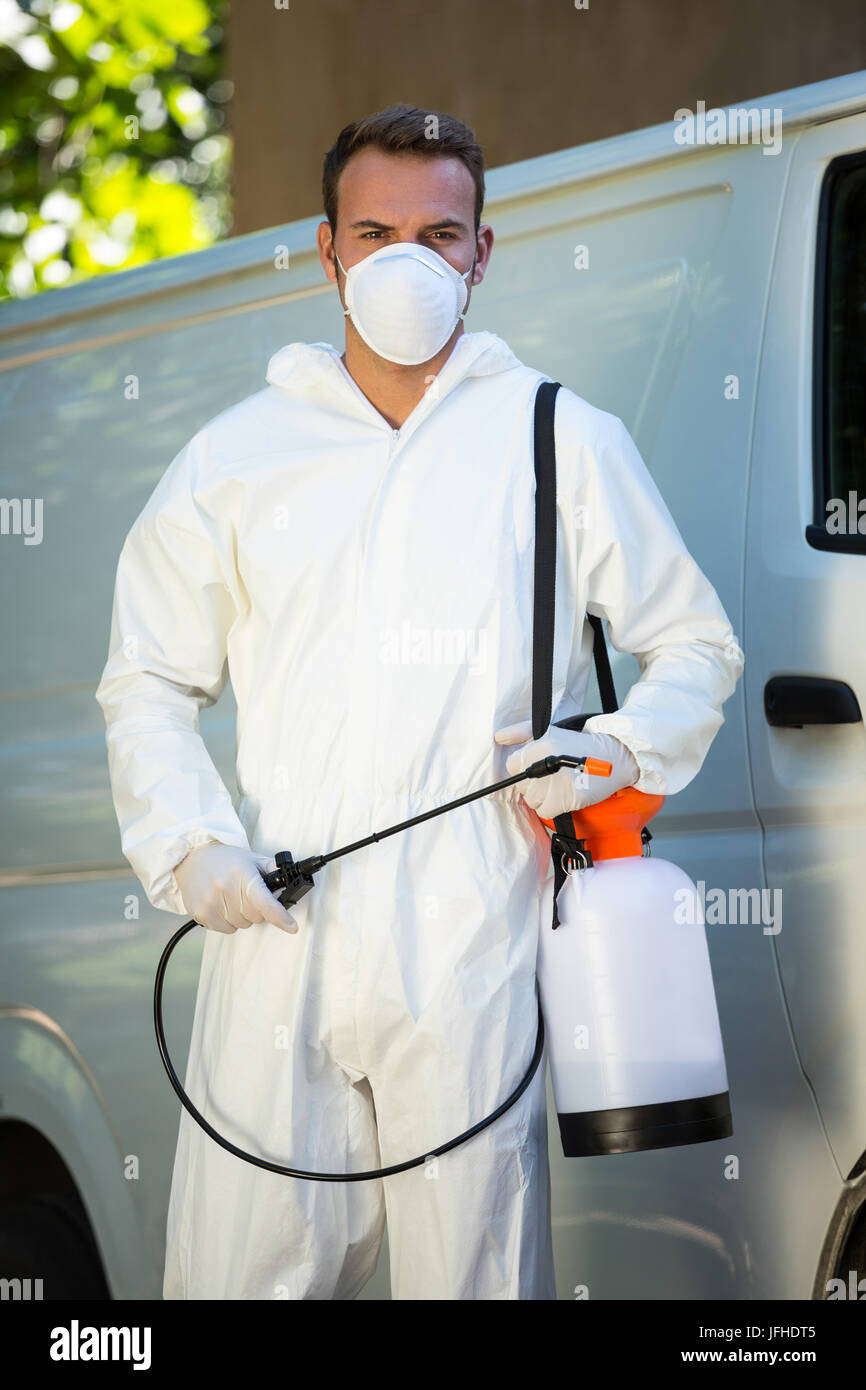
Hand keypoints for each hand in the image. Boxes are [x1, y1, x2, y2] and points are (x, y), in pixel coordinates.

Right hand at [174, 843, 298, 934]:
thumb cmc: (225, 859)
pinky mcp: (201, 913)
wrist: (192, 857)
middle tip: (246, 894)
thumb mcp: (251, 859)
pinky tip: (221, 904)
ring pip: (241, 925)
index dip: (280, 917)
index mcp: (243, 874)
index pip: (264, 901)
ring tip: (231, 897)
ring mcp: (211, 903)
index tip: (292, 927)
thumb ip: (273, 869)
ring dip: (241, 916)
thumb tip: (293, 875)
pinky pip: (225, 929)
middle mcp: (226, 889)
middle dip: (256, 909)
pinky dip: (227, 921)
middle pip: (256, 917)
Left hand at [494, 721, 639, 818]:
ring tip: (558, 785)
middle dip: (532, 784)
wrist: (614, 756)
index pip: (512, 765)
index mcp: (541, 745)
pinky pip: (545, 811)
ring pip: (532, 800)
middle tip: (551, 777)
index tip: (536, 767)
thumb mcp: (550, 731)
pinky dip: (552, 807)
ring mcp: (559, 782)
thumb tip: (499, 736)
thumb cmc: (580, 745)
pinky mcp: (570, 797)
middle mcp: (548, 763)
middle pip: (521, 786)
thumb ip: (522, 732)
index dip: (522, 769)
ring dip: (542, 797)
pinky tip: (563, 795)